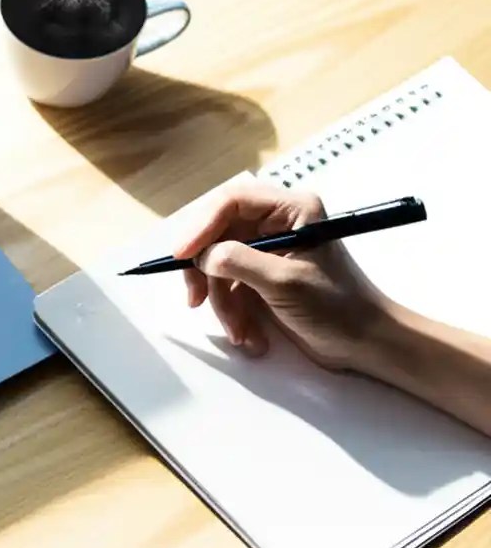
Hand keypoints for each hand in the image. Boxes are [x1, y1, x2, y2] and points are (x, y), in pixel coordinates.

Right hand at [175, 183, 394, 371]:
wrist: (367, 345)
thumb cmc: (336, 308)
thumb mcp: (284, 282)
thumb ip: (239, 261)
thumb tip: (201, 256)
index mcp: (290, 210)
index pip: (231, 202)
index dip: (201, 226)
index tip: (181, 256)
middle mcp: (277, 223)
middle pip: (218, 234)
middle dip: (207, 273)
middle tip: (195, 299)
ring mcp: (268, 252)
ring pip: (219, 267)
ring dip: (223, 304)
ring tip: (241, 334)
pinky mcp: (263, 278)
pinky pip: (230, 288)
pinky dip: (234, 314)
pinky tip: (250, 337)